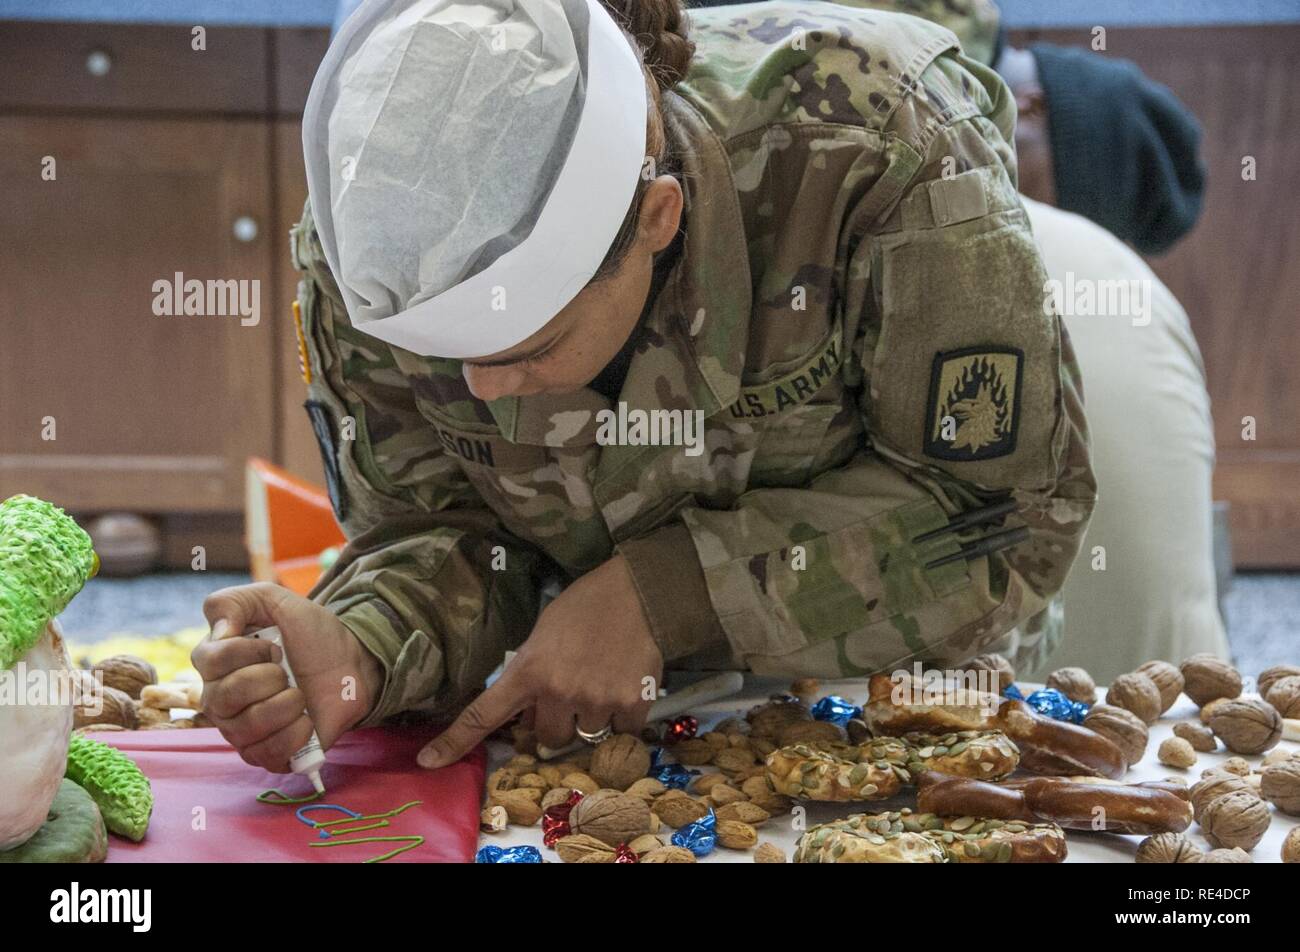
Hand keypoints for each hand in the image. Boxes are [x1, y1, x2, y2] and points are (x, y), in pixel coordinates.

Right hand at [192, 583, 382, 771]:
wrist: (351, 664)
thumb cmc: (310, 634)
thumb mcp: (275, 600)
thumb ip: (234, 602)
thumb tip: (219, 631)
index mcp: (215, 662)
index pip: (210, 661)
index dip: (248, 652)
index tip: (276, 647)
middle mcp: (219, 699)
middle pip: (225, 696)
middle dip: (269, 678)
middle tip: (288, 671)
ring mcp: (240, 731)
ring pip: (246, 728)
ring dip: (286, 705)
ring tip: (300, 695)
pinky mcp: (265, 755)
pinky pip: (267, 755)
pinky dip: (295, 735)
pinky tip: (306, 720)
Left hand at [418, 554, 661, 767]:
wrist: (638, 592)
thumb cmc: (584, 607)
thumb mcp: (543, 635)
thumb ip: (531, 676)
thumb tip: (529, 721)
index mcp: (529, 670)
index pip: (483, 714)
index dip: (455, 741)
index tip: (430, 762)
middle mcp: (558, 691)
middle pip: (549, 738)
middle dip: (558, 721)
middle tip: (574, 690)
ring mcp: (596, 700)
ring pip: (586, 736)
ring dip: (592, 718)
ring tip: (604, 680)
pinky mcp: (632, 704)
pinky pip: (622, 733)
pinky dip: (624, 716)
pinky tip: (625, 684)